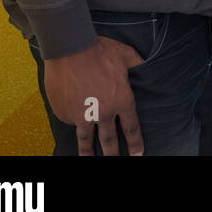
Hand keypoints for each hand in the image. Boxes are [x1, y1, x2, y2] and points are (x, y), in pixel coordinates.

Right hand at [42, 36, 145, 155]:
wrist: (70, 49)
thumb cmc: (99, 51)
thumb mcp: (126, 55)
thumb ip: (138, 64)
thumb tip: (147, 64)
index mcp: (121, 101)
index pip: (131, 128)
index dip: (135, 143)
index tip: (137, 154)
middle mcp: (103, 112)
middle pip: (109, 141)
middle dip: (114, 155)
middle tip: (117, 162)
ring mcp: (82, 116)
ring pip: (87, 140)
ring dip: (89, 153)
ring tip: (91, 160)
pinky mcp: (64, 113)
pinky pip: (70, 122)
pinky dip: (72, 122)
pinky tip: (73, 119)